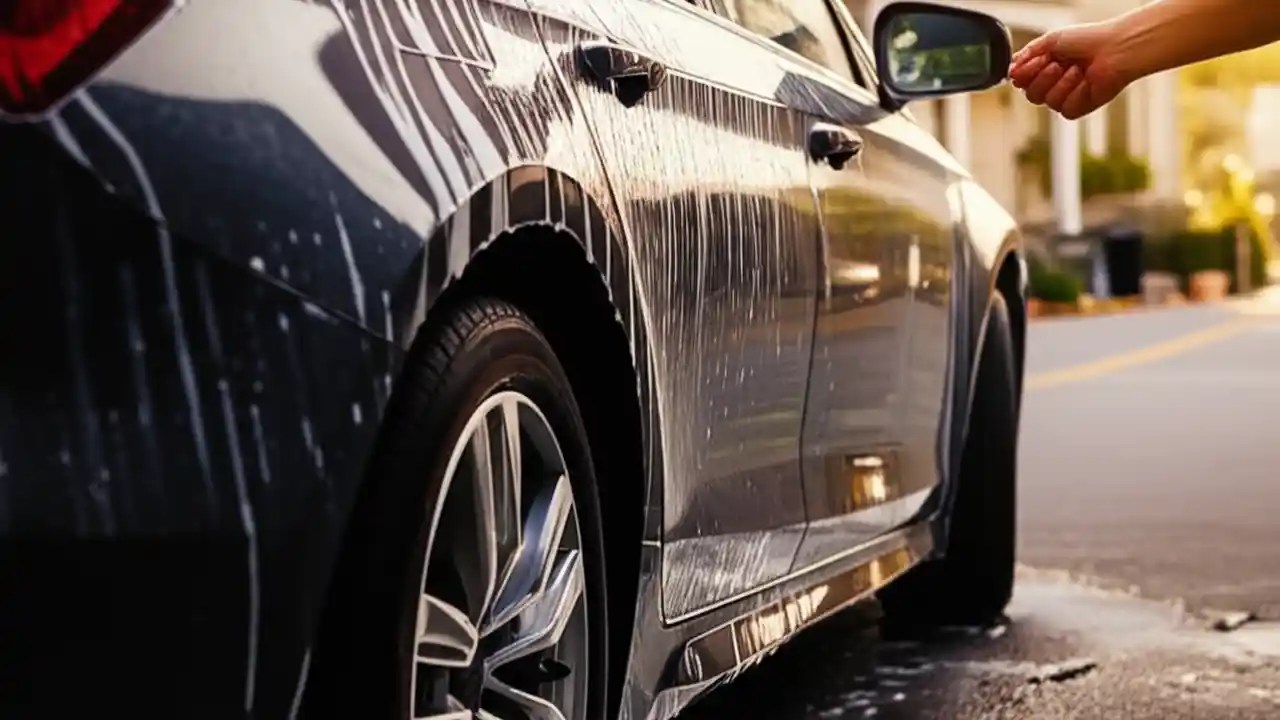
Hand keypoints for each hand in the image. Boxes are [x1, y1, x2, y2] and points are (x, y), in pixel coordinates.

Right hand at [1009, 21, 1134, 118]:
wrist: (1116, 49)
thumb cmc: (1089, 40)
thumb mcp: (1051, 40)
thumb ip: (1027, 55)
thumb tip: (1010, 71)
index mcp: (1045, 67)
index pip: (1021, 81)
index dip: (1025, 73)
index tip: (1038, 59)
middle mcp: (1054, 84)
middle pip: (1031, 95)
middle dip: (1043, 78)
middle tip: (1058, 64)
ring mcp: (1066, 98)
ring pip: (1048, 102)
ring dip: (1062, 84)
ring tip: (1078, 70)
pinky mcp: (1079, 108)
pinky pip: (1065, 108)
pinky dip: (1076, 93)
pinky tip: (1088, 82)